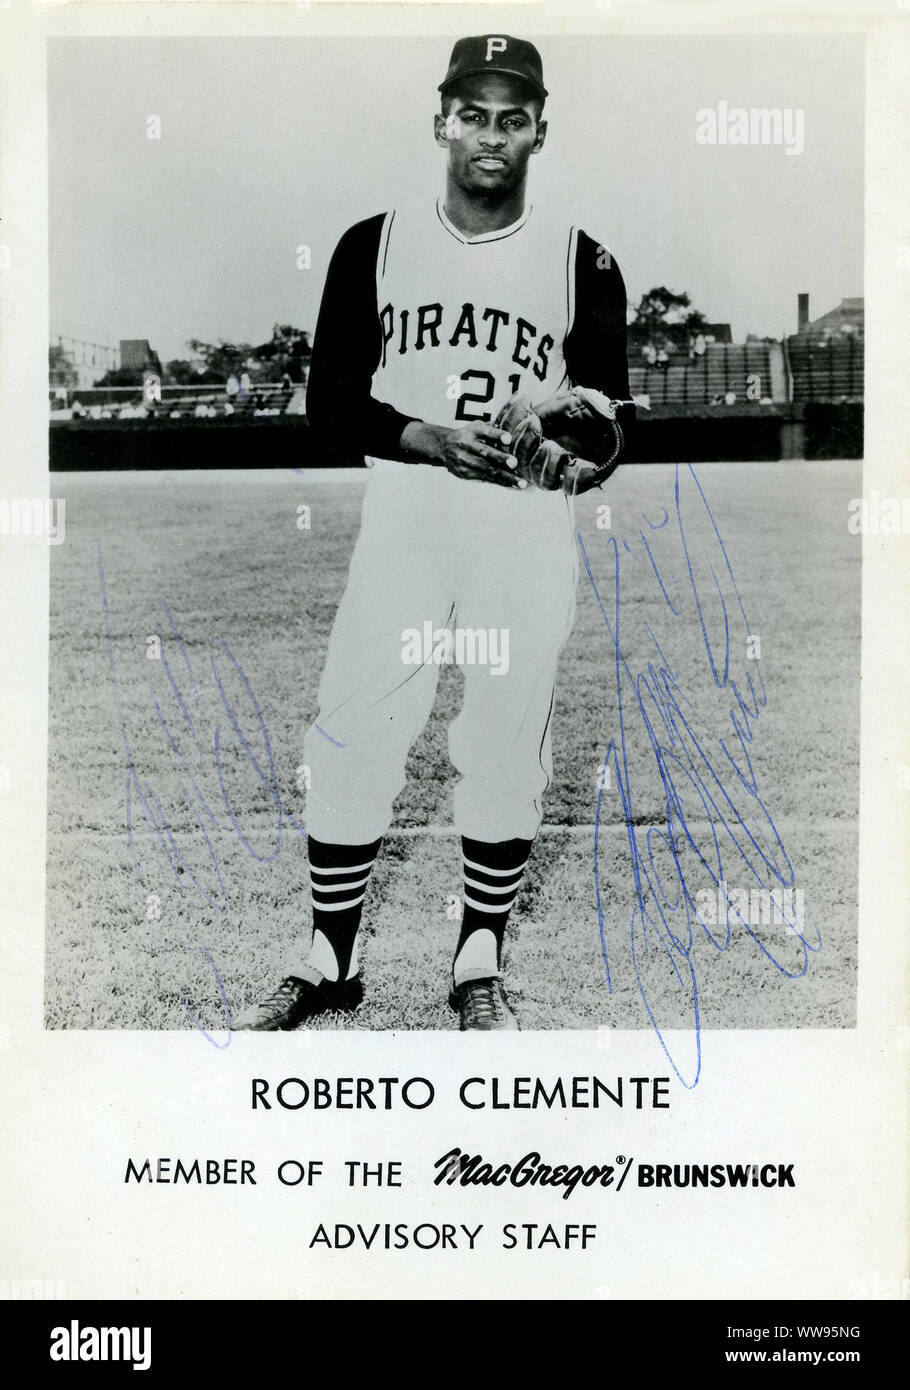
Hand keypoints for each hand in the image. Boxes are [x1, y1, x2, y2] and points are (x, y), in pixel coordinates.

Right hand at [400, 421, 525, 488]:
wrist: (444, 447)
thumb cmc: (468, 436)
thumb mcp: (476, 427)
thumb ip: (492, 429)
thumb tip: (515, 429)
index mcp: (473, 431)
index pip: (486, 432)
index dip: (497, 435)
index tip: (508, 439)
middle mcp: (467, 445)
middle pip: (485, 452)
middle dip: (501, 458)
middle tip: (514, 463)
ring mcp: (465, 460)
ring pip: (487, 469)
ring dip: (505, 477)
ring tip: (520, 482)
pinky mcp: (464, 473)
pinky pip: (484, 478)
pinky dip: (499, 482)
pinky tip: (511, 484)